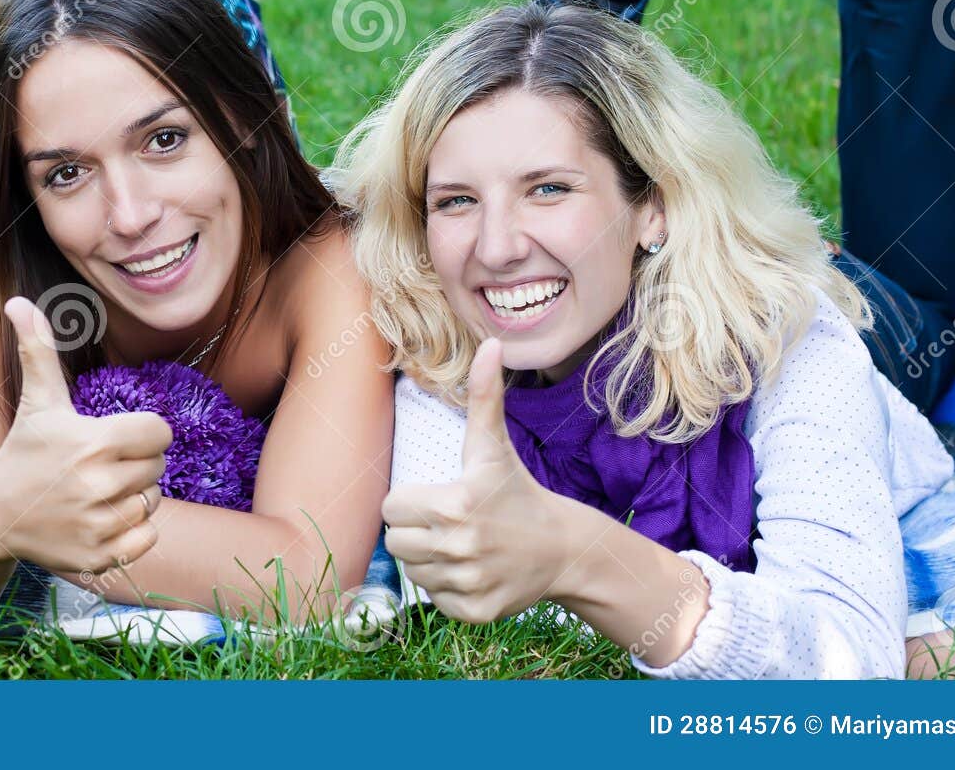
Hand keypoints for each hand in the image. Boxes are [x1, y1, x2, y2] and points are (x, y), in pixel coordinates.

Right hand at [0, 297, 171, 574]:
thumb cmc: (23, 450)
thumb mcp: (38, 401)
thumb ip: (37, 350)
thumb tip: (17, 301)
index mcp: (93, 442)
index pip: (159, 433)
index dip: (143, 432)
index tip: (117, 436)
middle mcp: (98, 485)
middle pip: (157, 467)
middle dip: (135, 463)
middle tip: (102, 466)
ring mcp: (98, 525)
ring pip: (153, 502)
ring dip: (135, 496)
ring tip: (99, 491)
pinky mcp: (98, 557)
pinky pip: (147, 538)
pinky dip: (134, 531)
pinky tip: (103, 518)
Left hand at [382, 339, 574, 622]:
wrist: (562, 548)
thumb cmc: (516, 490)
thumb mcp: (494, 445)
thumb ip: (485, 395)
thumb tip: (491, 344)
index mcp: (454, 504)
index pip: (391, 509)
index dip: (407, 503)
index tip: (433, 500)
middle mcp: (459, 546)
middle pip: (396, 543)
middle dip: (413, 532)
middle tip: (445, 523)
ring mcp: (468, 582)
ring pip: (413, 573)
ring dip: (428, 561)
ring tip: (458, 545)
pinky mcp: (476, 611)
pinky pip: (435, 601)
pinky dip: (447, 589)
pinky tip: (470, 571)